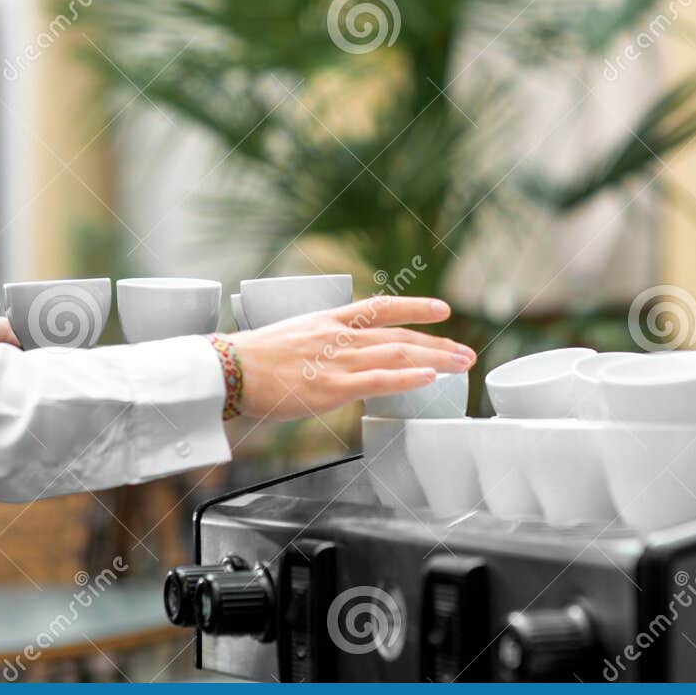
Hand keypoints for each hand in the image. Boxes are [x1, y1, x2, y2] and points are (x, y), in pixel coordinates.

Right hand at [227, 296, 474, 421]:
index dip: (414, 307)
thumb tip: (335, 362)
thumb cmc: (251, 359)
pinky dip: (407, 379)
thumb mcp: (292, 337)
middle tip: (466, 352)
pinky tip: (430, 378)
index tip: (442, 310)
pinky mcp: (331, 387)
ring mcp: (336, 360)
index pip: (380, 307)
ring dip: (435, 359)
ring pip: (397, 355)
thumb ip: (319, 346)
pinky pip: (377, 381)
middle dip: (437, 342)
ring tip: (462, 365)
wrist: (229, 369)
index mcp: (328, 320)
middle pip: (398, 335)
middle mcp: (338, 335)